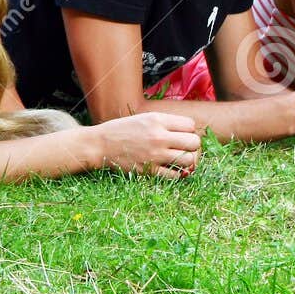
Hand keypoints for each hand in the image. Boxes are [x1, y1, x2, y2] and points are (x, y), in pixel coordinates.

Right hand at [86, 112, 200, 178]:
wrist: (100, 145)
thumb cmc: (122, 130)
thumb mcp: (144, 118)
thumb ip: (166, 123)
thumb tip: (190, 131)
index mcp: (157, 120)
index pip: (191, 125)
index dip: (188, 130)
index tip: (180, 133)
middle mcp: (158, 136)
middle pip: (194, 142)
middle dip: (191, 145)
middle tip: (182, 147)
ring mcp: (155, 155)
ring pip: (189, 160)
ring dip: (187, 160)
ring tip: (178, 158)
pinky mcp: (150, 170)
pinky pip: (176, 175)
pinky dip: (177, 173)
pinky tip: (171, 168)